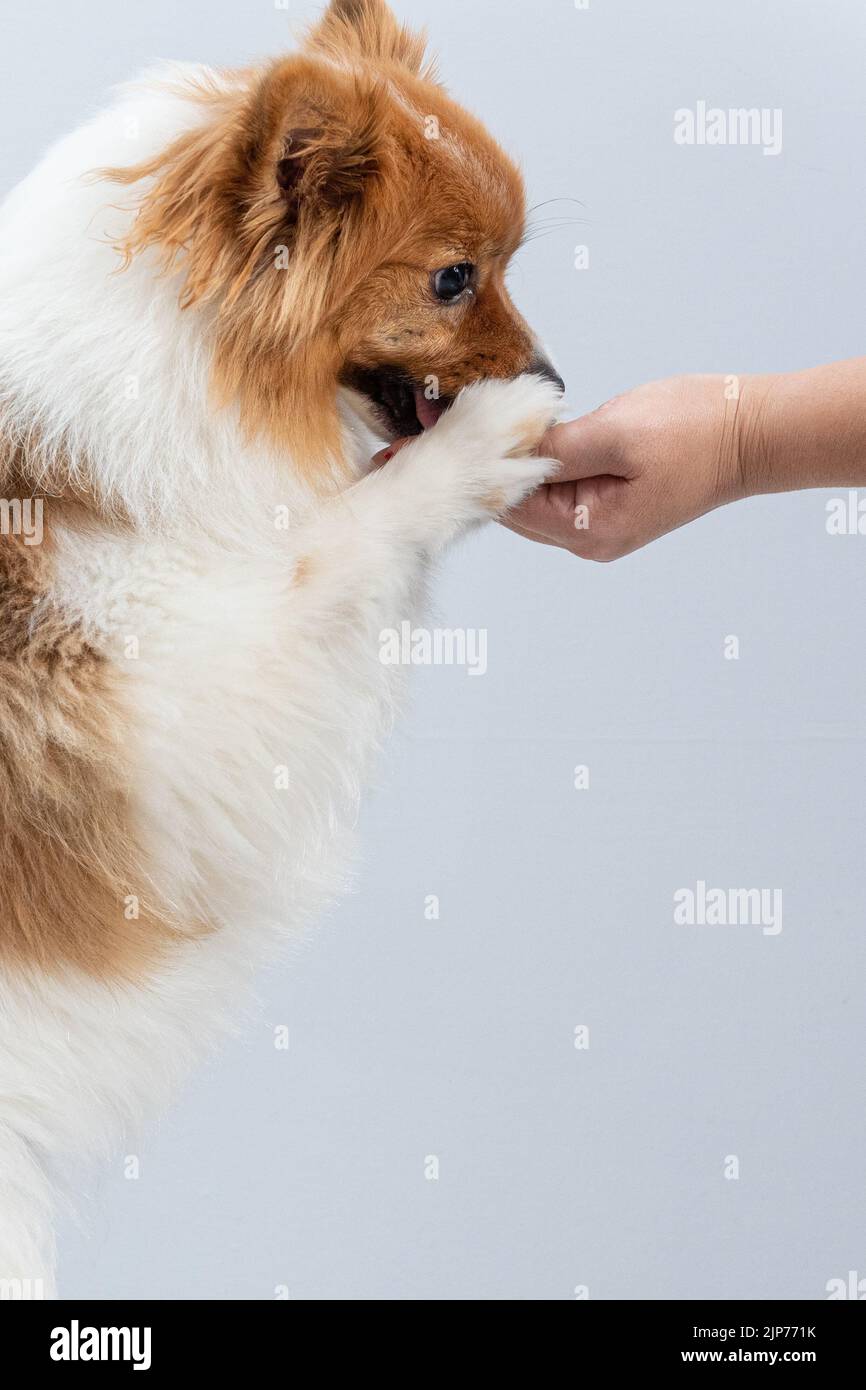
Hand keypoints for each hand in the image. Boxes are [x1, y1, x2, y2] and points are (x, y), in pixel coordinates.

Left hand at [502, 374, 755, 560]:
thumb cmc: (694, 431)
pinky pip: (561, 492)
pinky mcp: (610, 510)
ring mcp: (600, 530)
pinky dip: (549, 466)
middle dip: (504, 467)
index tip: (481, 425)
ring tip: (522, 422)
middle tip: (493, 417)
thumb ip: (555, 449)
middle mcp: (589, 541)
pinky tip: (548, 435)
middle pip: (519, 509)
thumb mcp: (614, 433)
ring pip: (538, 499)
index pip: (511, 506)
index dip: (491, 465)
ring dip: (526, 464)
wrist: (750, 435)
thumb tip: (505, 452)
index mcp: (588, 531)